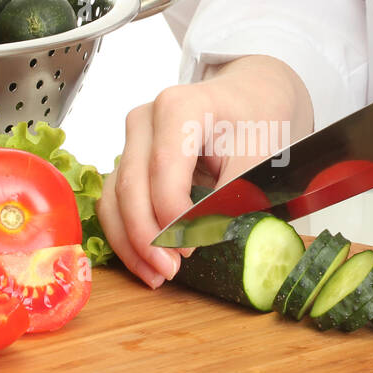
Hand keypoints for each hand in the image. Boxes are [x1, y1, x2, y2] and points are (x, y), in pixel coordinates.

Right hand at [97, 55, 312, 286]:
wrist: (251, 97)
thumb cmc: (258, 121)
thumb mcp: (258, 158)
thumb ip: (230, 197)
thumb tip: (201, 237)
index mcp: (179, 108)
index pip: (163, 170)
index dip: (173, 216)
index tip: (193, 248)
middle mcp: (145, 120)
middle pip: (130, 186)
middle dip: (146, 237)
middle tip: (170, 271)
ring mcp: (133, 140)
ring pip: (114, 197)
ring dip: (129, 242)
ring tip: (156, 275)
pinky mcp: (130, 160)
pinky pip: (115, 201)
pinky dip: (126, 234)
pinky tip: (145, 261)